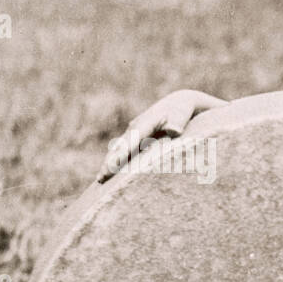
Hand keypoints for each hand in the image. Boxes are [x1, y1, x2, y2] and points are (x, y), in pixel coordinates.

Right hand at [98, 90, 227, 182]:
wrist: (178, 102)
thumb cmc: (181, 111)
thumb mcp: (181, 114)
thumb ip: (177, 121)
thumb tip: (174, 129)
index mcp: (145, 123)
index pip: (131, 142)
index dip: (121, 154)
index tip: (111, 166)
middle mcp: (135, 128)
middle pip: (120, 147)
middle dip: (110, 162)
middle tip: (100, 178)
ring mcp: (134, 132)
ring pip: (118, 149)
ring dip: (109, 162)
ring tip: (100, 179)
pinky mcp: (136, 137)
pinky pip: (124, 149)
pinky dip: (116, 159)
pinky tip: (110, 171)